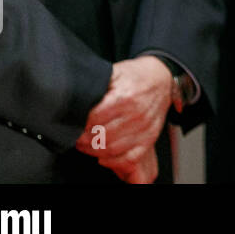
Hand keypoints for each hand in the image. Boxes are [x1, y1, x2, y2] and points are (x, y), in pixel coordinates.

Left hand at [75, 57, 171, 177]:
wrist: (161, 78)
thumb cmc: (135, 76)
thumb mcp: (115, 72)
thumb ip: (97, 85)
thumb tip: (77, 98)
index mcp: (126, 97)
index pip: (94, 119)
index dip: (79, 124)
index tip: (73, 123)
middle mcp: (137, 114)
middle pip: (101, 136)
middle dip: (84, 140)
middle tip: (76, 136)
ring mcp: (144, 128)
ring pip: (112, 149)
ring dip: (94, 150)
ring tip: (86, 144)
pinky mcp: (150, 137)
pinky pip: (129, 157)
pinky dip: (114, 161)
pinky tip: (103, 156)